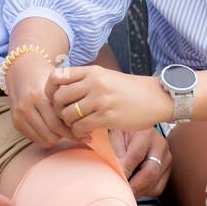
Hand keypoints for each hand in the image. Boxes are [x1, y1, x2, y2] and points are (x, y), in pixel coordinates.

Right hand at [7, 50, 81, 148]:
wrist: (21, 69)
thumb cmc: (45, 75)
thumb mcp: (59, 82)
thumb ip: (69, 99)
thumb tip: (88, 119)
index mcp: (39, 96)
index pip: (58, 124)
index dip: (74, 132)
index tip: (87, 135)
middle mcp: (27, 107)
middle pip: (51, 133)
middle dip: (68, 137)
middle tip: (81, 137)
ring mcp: (19, 115)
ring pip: (43, 139)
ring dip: (58, 138)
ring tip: (69, 134)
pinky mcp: (15, 122)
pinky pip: (34, 139)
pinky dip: (46, 138)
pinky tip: (56, 132)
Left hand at [47, 65, 172, 134]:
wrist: (156, 98)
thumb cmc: (130, 90)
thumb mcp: (107, 77)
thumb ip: (86, 81)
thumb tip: (62, 92)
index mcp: (92, 71)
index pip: (56, 77)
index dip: (50, 91)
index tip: (55, 101)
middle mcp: (94, 83)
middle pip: (58, 98)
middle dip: (58, 111)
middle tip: (67, 118)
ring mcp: (100, 100)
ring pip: (68, 115)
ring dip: (69, 124)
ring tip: (78, 126)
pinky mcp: (106, 117)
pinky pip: (80, 127)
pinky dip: (79, 133)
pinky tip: (87, 133)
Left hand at [109, 126, 171, 198]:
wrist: (136, 131)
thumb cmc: (124, 134)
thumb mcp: (115, 137)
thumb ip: (114, 154)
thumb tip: (114, 174)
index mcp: (147, 134)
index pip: (136, 156)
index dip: (125, 171)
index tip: (114, 182)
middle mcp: (160, 145)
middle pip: (150, 172)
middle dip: (134, 187)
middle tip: (120, 194)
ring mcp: (166, 158)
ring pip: (155, 183)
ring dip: (138, 191)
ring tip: (124, 193)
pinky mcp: (167, 170)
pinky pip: (157, 188)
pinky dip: (144, 192)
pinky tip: (134, 188)